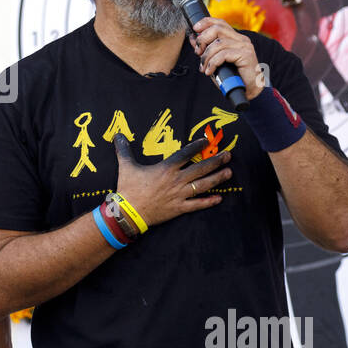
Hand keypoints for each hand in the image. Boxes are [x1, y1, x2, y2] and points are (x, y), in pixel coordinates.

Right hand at [112, 135, 232, 227]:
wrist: (128, 213)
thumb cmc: (128, 189)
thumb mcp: (126, 166)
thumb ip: (124, 150)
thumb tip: (117, 135)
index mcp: (166, 168)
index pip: (186, 154)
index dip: (197, 146)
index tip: (207, 141)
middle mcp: (176, 180)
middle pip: (201, 168)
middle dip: (216, 161)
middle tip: (228, 155)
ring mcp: (179, 195)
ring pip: (203, 185)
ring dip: (217, 178)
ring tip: (229, 172)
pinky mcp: (179, 208)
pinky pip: (197, 205)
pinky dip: (209, 202)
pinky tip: (219, 198)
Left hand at [189, 16, 263, 98]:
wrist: (249, 90)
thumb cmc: (233, 76)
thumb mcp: (216, 61)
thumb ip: (206, 50)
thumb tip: (193, 39)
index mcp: (235, 38)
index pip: (220, 23)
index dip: (206, 22)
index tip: (195, 29)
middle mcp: (241, 39)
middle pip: (217, 29)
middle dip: (203, 40)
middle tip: (198, 53)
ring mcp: (244, 46)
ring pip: (218, 43)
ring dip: (206, 56)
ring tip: (203, 67)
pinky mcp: (246, 55)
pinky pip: (223, 54)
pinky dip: (213, 63)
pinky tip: (209, 71)